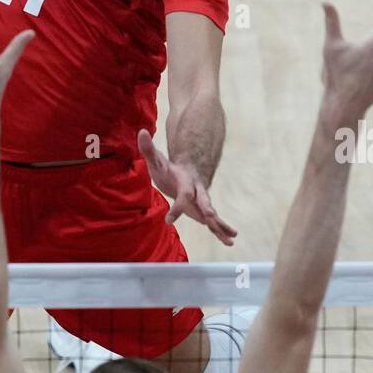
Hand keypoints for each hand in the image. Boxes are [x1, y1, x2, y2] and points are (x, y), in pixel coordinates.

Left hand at [137, 128, 235, 245]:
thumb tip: (140, 131)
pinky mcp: (204, 210)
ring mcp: (202, 201)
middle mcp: (197, 191)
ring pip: (213, 214)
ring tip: (231, 238)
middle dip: (207, 209)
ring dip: (221, 225)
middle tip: (211, 217)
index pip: (183, 194)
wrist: (185, 172)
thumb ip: (149, 148)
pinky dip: (222, 230)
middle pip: (203, 201)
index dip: (177, 207)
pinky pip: (215, 221)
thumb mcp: (156, 160)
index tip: (169, 221)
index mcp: (185, 182)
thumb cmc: (167, 169)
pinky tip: (230, 241)